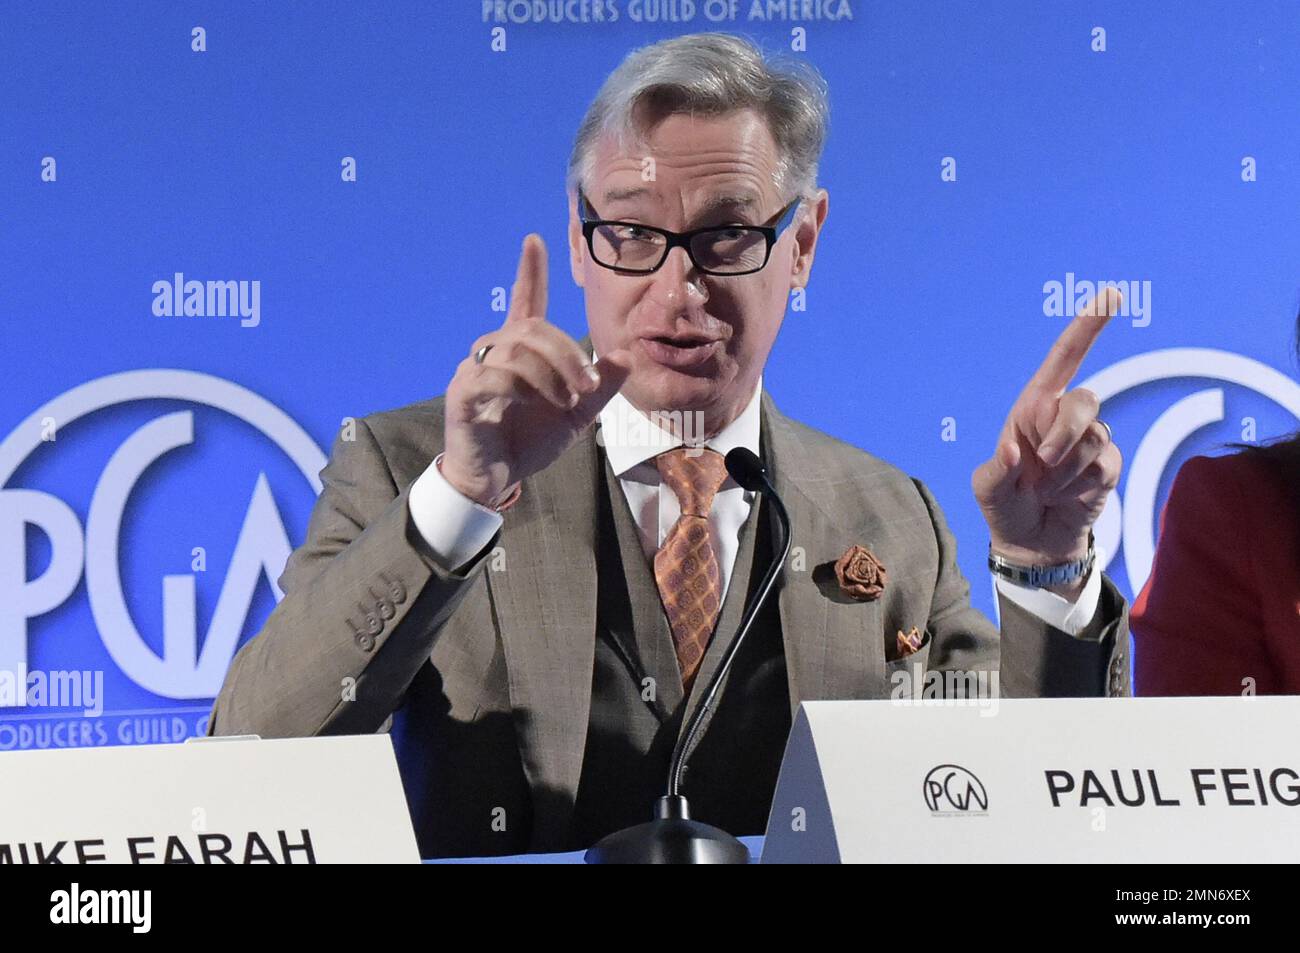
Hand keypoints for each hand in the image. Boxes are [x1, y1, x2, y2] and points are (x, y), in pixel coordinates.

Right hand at [441, 234, 632, 506]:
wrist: (496, 480)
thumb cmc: (530, 440)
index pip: (524, 301)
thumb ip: (601, 386)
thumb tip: (624, 354)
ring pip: (515, 349)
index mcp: (521, 352)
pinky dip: (520, 387)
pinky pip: (492, 376)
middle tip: (588, 386)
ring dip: (550, 375)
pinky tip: (531, 404)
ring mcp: (474, 370)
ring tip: (564, 402)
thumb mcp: (578, 415)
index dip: (530, 272)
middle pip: (532, 328)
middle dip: (567, 353)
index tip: (534, 240)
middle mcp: (494, 352)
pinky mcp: (462, 393)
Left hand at [971, 289, 1122, 596]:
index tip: (1109, 294)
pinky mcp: (1108, 466)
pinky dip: (1078, 487)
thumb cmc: (1004, 504)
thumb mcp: (987, 487)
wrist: (1031, 542)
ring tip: (1046, 488)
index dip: (1086, 326)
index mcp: (1033, 407)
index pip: (1064, 358)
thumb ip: (997, 468)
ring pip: (1094, 437)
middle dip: (1063, 435)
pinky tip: (1066, 498)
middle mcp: (1064, 416)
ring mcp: (1091, 440)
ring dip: (1065, 470)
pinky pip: (1103, 465)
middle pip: (1085, 400)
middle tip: (1041, 464)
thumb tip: (1017, 449)